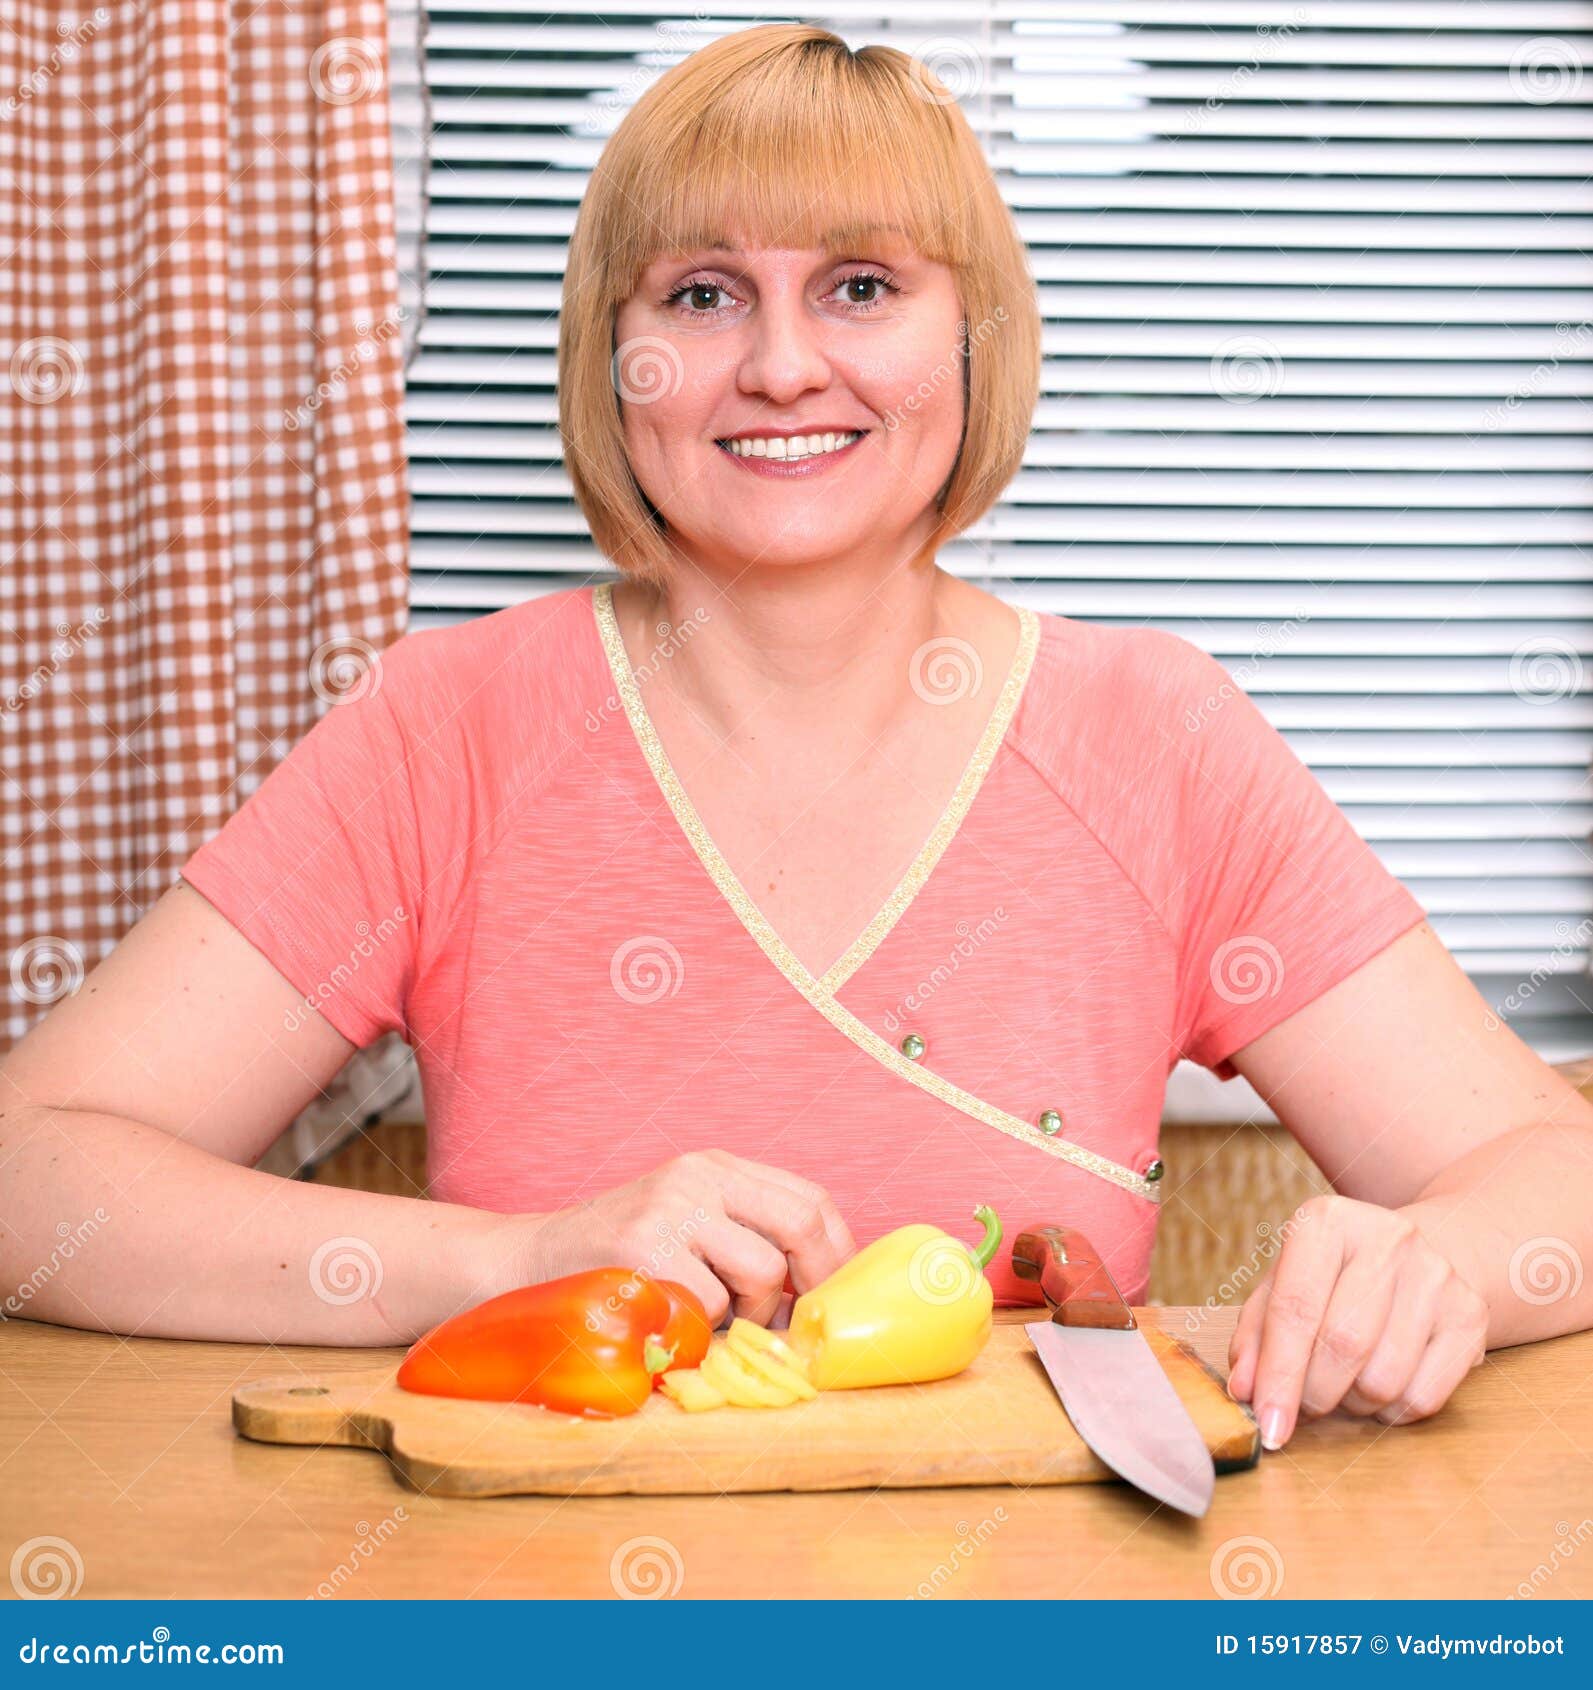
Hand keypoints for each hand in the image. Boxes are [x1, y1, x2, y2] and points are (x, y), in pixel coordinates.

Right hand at [505, 1148, 855, 1327]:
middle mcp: (698, 1176)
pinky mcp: (645, 1248)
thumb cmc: (614, 1258)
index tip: (839, 1295)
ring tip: (710, 1319)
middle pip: (800, 1222)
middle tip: (803, 1323)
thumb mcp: (684, 1225)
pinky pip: (711, 1304)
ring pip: (761, 1271)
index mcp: (716, 1167)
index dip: (838, 1251)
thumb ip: (743, 1238)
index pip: (809, 1197)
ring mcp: (672, 1208)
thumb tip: (818, 1293)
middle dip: (816, 1282)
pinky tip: (668, 1320)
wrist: (524, 1262)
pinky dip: (702, 1329)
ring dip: (748, 1313)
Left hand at [1226, 1193, 1489, 1449]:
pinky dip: (1391, 1411)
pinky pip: (1422, 1398)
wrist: (1422, 1252)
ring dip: (1353, 1404)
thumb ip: (1255, 1335)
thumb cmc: (1335, 1276)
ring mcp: (1436, 1275)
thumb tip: (1244, 1391)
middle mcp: (1387, 1239)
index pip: (1295, 1309)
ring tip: (1344, 1383)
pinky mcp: (1470, 1315)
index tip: (1268, 1427)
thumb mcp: (1283, 1286)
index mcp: (1327, 1222)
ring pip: (1383, 1380)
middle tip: (1303, 1407)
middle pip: (1342, 1346)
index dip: (1278, 1376)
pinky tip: (1382, 1384)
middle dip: (1313, 1395)